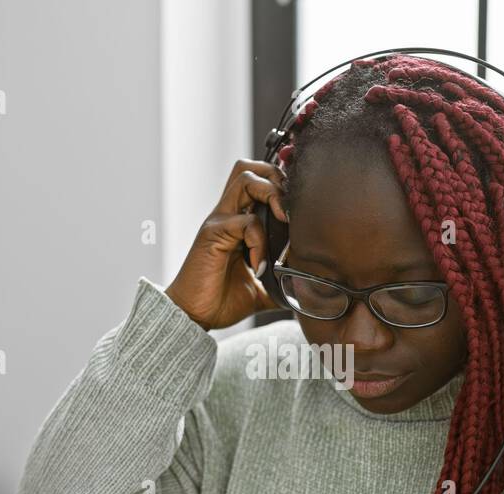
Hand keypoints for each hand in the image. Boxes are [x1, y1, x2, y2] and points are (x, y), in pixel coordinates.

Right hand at [165, 159, 287, 330]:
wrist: (193, 315)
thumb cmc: (222, 299)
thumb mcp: (263, 289)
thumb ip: (283, 283)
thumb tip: (310, 290)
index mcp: (238, 220)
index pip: (259, 180)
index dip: (281, 183)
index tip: (301, 206)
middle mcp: (228, 214)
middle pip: (250, 167)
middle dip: (277, 178)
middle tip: (291, 209)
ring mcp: (220, 221)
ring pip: (246, 180)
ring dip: (271, 195)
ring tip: (283, 222)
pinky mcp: (213, 234)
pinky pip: (246, 222)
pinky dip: (260, 242)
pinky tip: (260, 267)